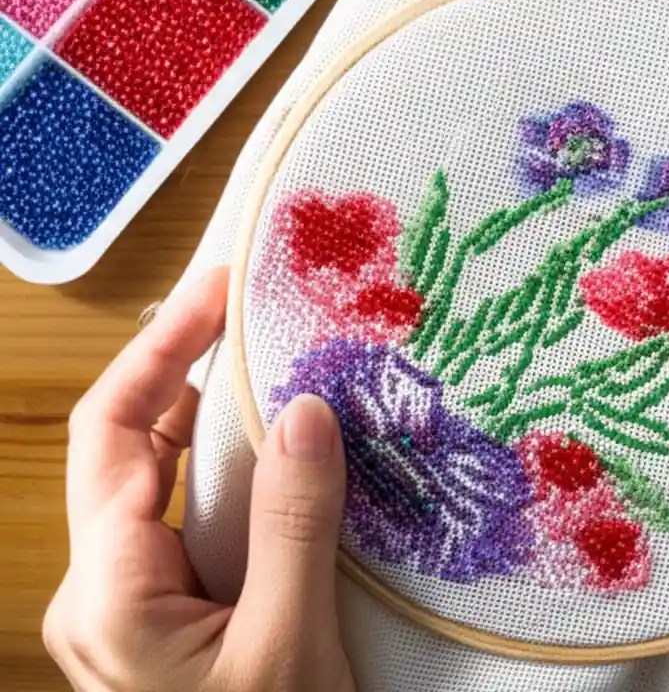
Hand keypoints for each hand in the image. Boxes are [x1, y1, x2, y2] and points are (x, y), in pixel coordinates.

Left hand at [43, 268, 355, 691]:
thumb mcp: (289, 645)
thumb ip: (291, 526)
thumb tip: (302, 411)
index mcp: (110, 594)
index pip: (120, 434)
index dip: (164, 349)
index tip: (220, 288)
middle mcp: (99, 591)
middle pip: (125, 446)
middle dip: (177, 364)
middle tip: (243, 301)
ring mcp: (126, 605)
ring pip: (154, 480)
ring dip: (202, 413)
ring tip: (258, 354)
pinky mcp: (161, 615)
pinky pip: (182, 518)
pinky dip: (221, 467)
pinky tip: (266, 442)